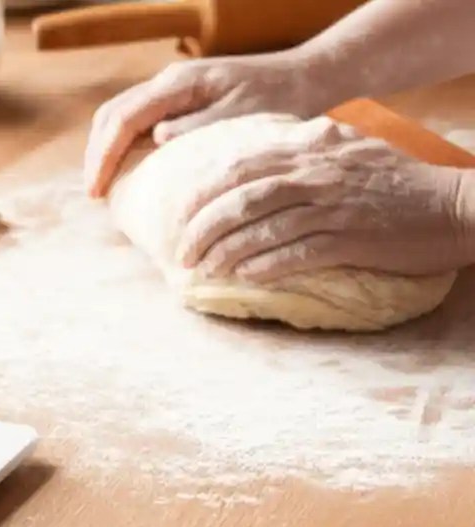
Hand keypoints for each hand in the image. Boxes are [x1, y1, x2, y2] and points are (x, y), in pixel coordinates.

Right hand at [85, 51, 335, 197]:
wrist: (305, 78)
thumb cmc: (280, 99)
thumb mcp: (242, 117)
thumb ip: (197, 126)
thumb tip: (155, 138)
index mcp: (178, 82)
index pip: (123, 118)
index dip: (103, 156)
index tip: (96, 190)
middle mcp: (168, 81)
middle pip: (111, 114)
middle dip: (96, 154)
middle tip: (95, 193)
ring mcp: (171, 89)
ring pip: (120, 117)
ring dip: (106, 150)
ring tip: (105, 185)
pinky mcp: (179, 101)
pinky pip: (138, 121)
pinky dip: (124, 146)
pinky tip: (128, 171)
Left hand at [177, 118, 474, 282]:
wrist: (459, 204)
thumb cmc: (401, 181)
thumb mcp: (351, 150)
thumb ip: (308, 150)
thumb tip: (262, 160)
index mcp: (312, 149)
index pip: (240, 168)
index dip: (202, 194)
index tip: (180, 217)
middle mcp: (316, 174)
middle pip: (240, 199)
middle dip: (202, 229)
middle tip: (181, 254)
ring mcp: (332, 207)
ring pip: (260, 228)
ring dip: (224, 252)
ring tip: (202, 271)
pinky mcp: (350, 239)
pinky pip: (294, 254)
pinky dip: (263, 266)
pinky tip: (242, 278)